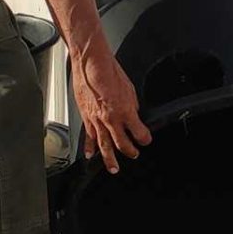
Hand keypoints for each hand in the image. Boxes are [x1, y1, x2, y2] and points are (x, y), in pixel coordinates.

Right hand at [72, 50, 152, 172]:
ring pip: (104, 145)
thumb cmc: (110, 72)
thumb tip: (133, 114)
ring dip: (110, 159)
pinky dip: (89, 147)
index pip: (139, 133)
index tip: (146, 140)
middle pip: (122, 143)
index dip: (144, 138)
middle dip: (130, 151)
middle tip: (134, 154)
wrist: (90, 64)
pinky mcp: (86, 117)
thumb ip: (131, 106)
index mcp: (125, 111)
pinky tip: (91, 155)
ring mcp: (97, 120)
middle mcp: (111, 119)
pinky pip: (88, 137)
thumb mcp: (130, 89)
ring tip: (114, 169)